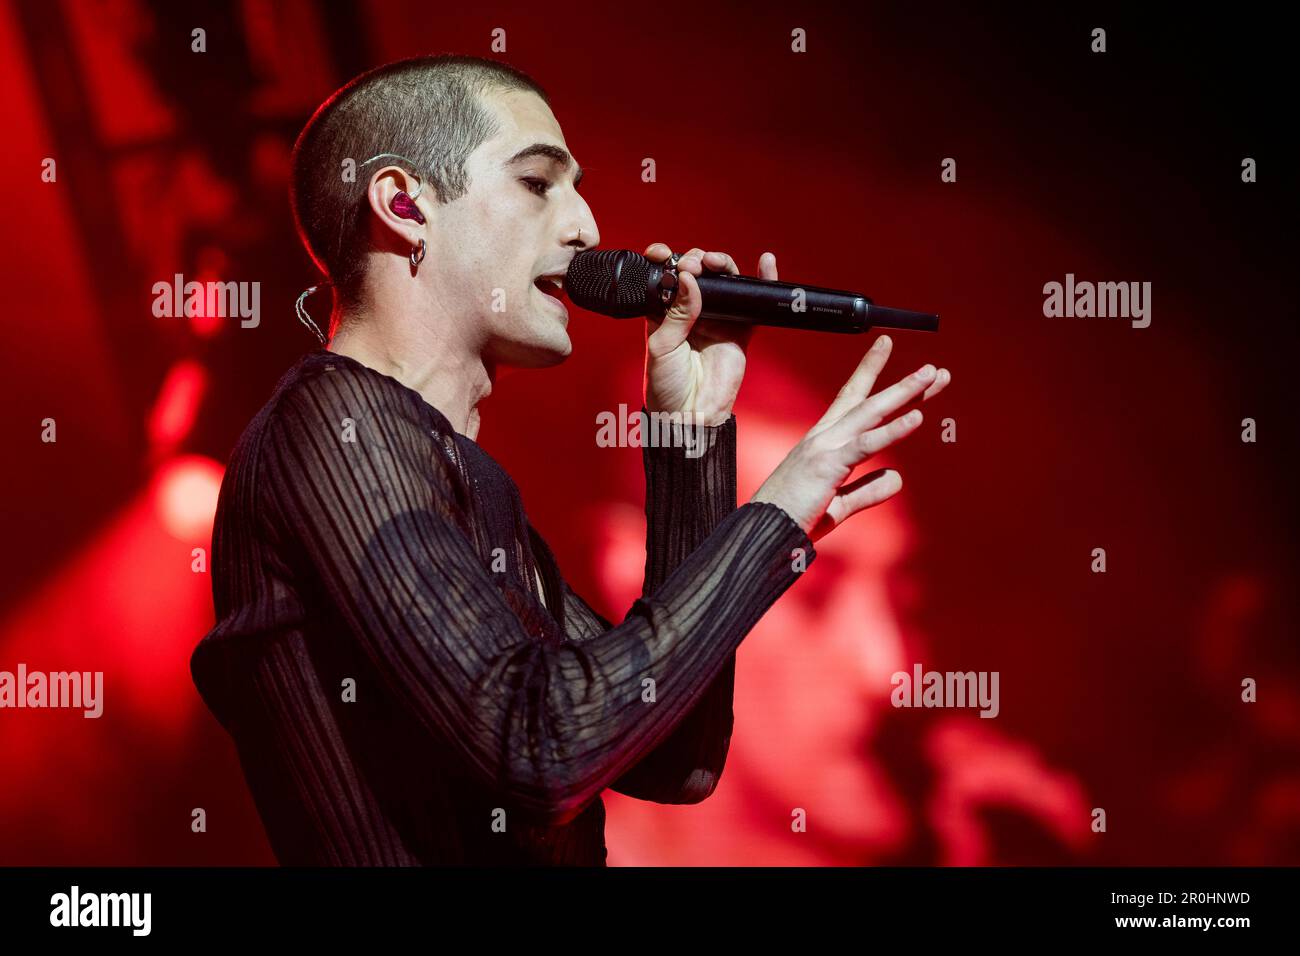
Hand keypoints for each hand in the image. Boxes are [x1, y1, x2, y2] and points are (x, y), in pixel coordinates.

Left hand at [642, 243, 777, 426]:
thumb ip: (677, 312)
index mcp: (665, 311)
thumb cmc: (666, 384)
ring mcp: (717, 318)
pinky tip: (765, 262)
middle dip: (695, 260)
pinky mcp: (740, 329)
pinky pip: (752, 302)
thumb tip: (689, 278)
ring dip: (721, 264)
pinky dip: (761, 281)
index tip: (662, 253)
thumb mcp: (662, 345)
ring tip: (714, 262)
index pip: (668, 276)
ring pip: (723, 281)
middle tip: (692, 264)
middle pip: (698, 273)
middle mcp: (691, 311)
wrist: (689, 414)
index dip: (666, 260)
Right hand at [750, 335, 951, 541]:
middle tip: (933, 369)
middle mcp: (824, 436)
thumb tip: (896, 478)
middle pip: (869, 401)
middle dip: (902, 384)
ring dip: (903, 392)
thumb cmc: (792, 518)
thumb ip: (867, 490)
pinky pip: (866, 444)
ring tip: (932, 375)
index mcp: (823, 442)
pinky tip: (917, 417)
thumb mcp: (838, 504)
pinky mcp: (828, 464)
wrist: (764, 532)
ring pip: (871, 413)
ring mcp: (825, 447)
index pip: (850, 398)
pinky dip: (893, 430)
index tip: (886, 346)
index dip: (869, 370)